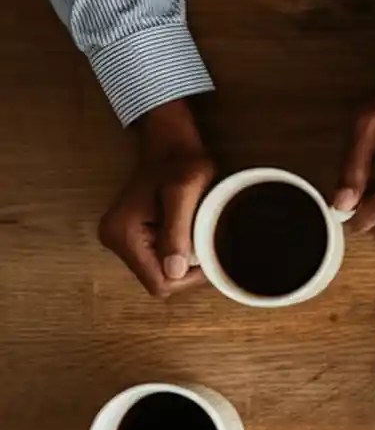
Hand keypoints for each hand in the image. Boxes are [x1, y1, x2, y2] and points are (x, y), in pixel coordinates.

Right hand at [98, 99, 211, 298]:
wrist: (171, 146)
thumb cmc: (180, 163)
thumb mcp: (184, 192)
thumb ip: (177, 231)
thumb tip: (174, 271)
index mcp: (122, 235)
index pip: (159, 283)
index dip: (187, 277)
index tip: (206, 253)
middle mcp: (114, 241)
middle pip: (158, 281)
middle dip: (186, 268)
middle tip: (202, 239)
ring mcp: (121, 240)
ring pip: (160, 272)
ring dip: (183, 259)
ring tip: (193, 231)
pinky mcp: (131, 238)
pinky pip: (159, 260)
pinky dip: (177, 252)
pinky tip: (186, 232)